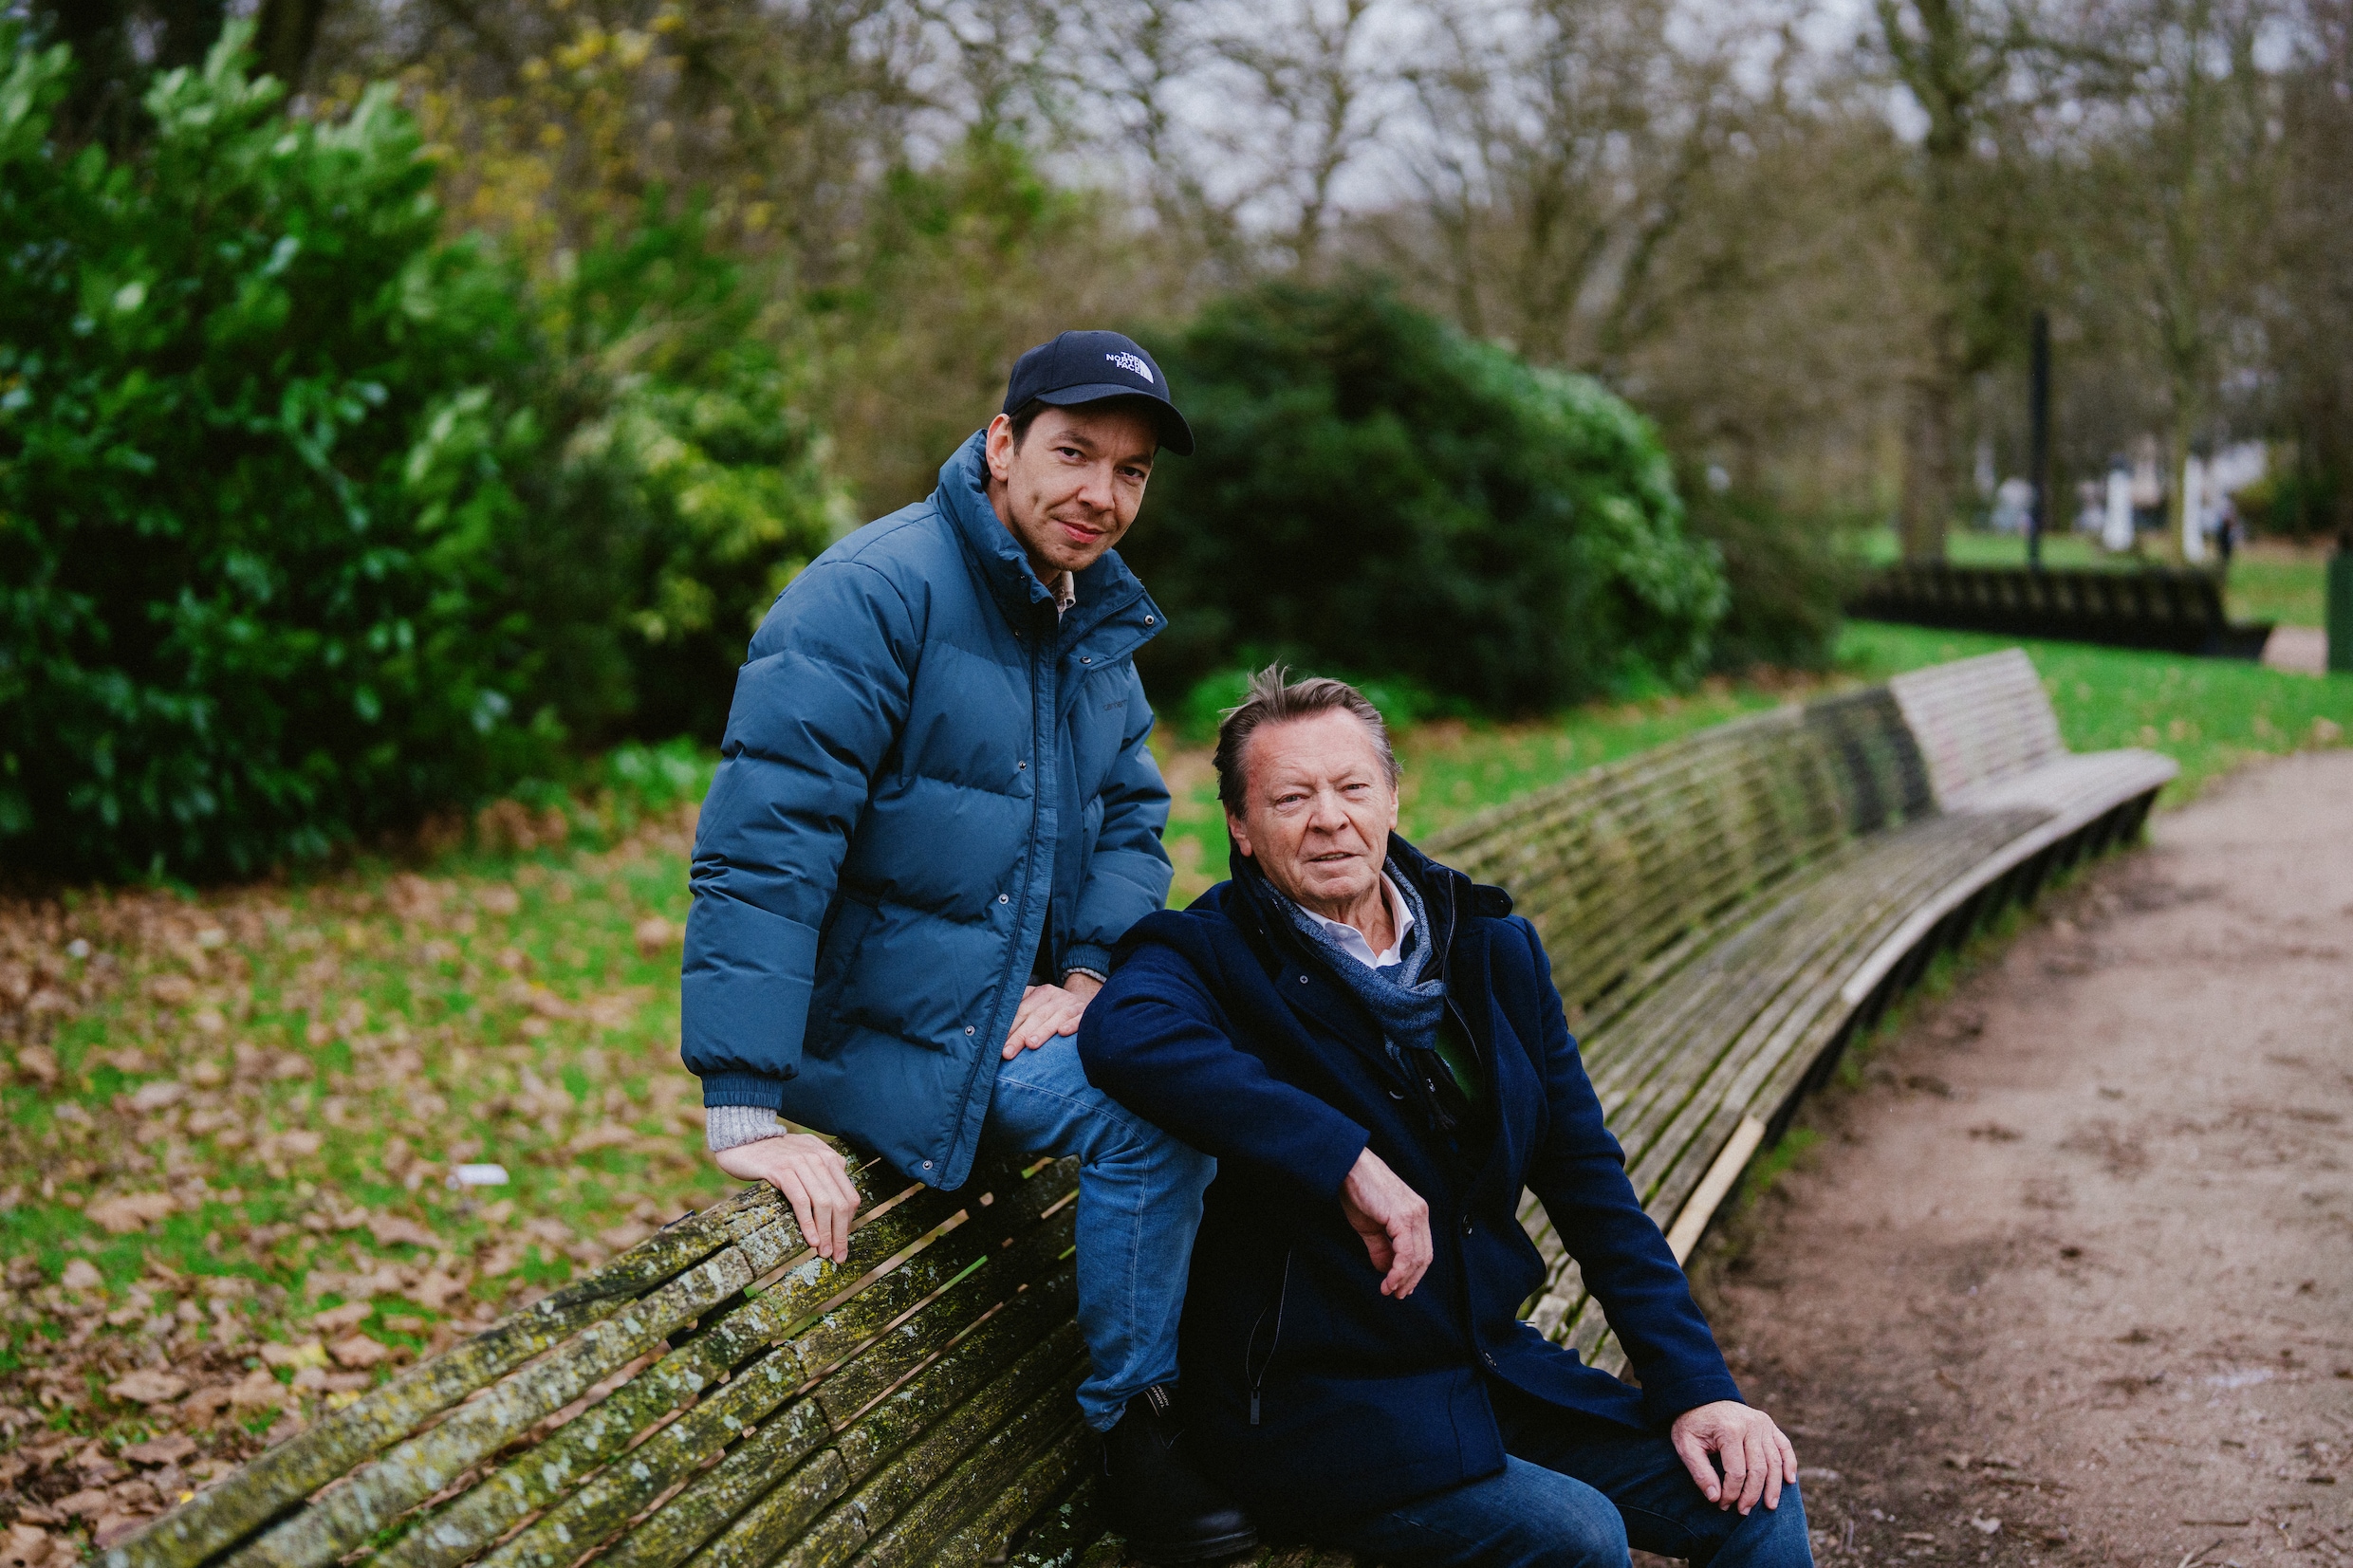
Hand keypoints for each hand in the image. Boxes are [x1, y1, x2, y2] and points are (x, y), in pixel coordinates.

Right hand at [713, 1132, 858, 1264]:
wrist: (743, 1139)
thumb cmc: (774, 1155)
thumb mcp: (805, 1158)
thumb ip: (823, 1173)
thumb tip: (839, 1205)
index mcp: (829, 1157)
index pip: (849, 1195)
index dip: (849, 1222)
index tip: (843, 1243)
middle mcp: (819, 1158)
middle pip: (839, 1202)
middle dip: (841, 1233)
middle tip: (838, 1255)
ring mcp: (801, 1163)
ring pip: (823, 1203)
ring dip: (827, 1232)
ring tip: (825, 1252)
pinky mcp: (781, 1170)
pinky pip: (801, 1200)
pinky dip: (808, 1223)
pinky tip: (811, 1239)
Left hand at [1000, 974, 1101, 1058]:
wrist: (1085, 1003)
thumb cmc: (1053, 1010)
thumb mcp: (1037, 1005)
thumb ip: (1018, 1012)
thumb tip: (990, 1032)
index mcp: (1040, 993)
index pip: (1021, 1010)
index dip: (1008, 1026)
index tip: (995, 1043)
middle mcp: (1055, 997)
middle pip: (1035, 1015)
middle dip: (1020, 1034)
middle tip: (1007, 1052)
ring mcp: (1072, 1004)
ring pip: (1056, 1017)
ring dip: (1043, 1030)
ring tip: (1030, 1045)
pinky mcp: (1086, 1013)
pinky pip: (1079, 1018)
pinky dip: (1072, 1024)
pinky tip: (1063, 1033)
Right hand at [1339, 1148, 1431, 1297]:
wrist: (1349, 1167)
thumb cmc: (1357, 1190)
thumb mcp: (1370, 1225)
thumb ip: (1381, 1248)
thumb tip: (1387, 1270)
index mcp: (1416, 1213)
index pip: (1423, 1249)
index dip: (1414, 1272)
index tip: (1401, 1287)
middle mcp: (1420, 1213)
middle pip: (1424, 1256)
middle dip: (1412, 1279)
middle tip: (1398, 1295)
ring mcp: (1414, 1214)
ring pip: (1416, 1257)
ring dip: (1404, 1279)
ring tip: (1390, 1291)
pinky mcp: (1403, 1217)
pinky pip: (1406, 1253)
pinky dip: (1398, 1271)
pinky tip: (1389, 1281)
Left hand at [1670, 1400, 1797, 1514]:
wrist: (1700, 1396)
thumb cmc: (1692, 1424)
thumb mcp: (1685, 1445)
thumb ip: (1699, 1472)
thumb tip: (1715, 1498)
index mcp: (1729, 1429)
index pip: (1736, 1472)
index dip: (1731, 1493)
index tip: (1722, 1505)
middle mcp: (1750, 1425)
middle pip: (1758, 1469)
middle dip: (1752, 1495)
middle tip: (1743, 1511)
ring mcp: (1762, 1423)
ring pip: (1775, 1462)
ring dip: (1774, 1487)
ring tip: (1769, 1506)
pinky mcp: (1768, 1423)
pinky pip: (1784, 1446)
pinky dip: (1790, 1464)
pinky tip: (1789, 1481)